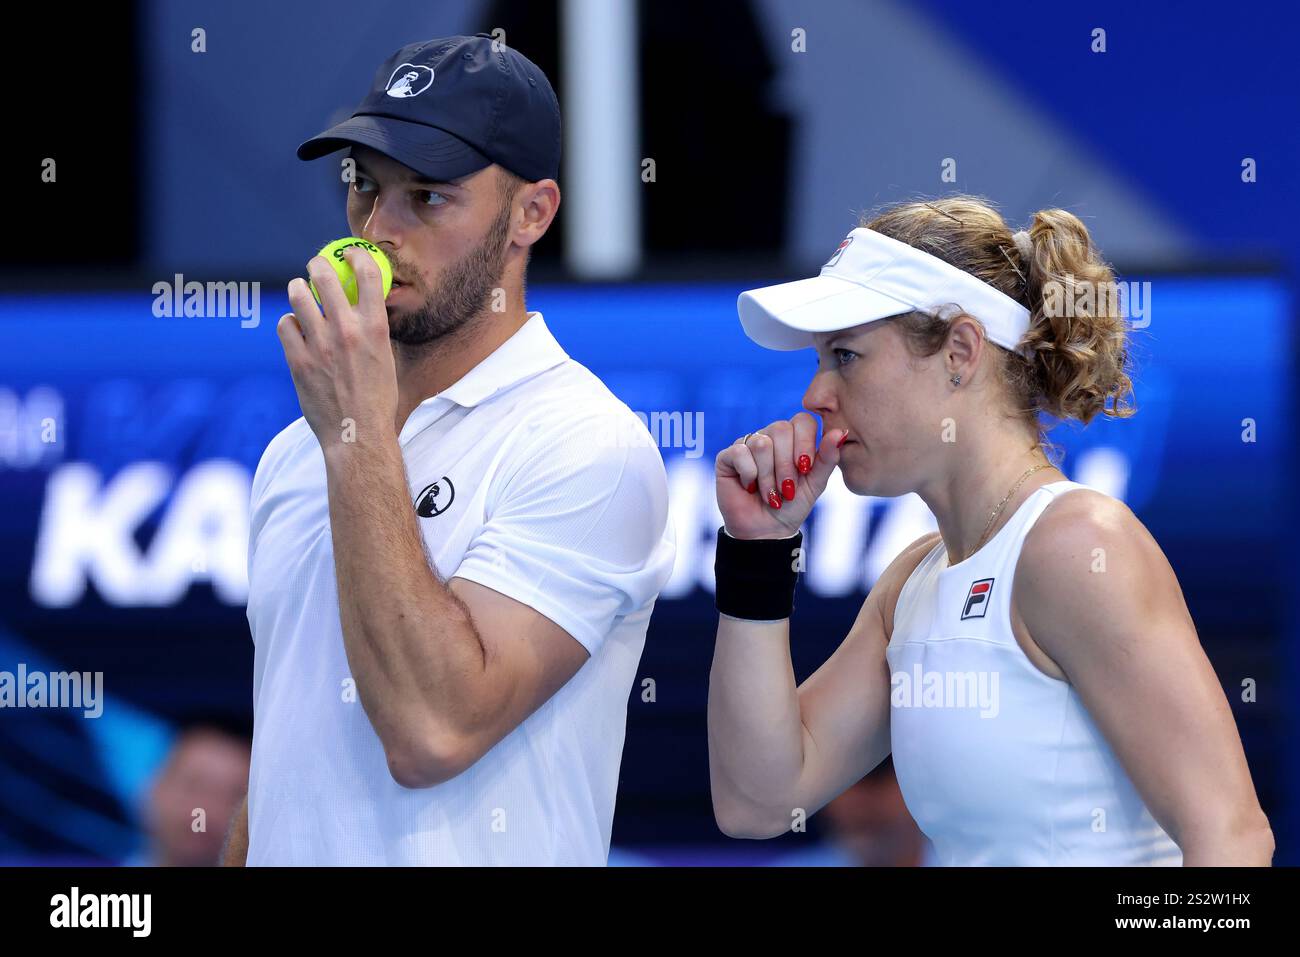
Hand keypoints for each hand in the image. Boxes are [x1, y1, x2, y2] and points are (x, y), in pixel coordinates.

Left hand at [278, 246, 398, 452]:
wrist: (357, 434)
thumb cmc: (377, 400)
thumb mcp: (387, 358)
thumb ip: (373, 331)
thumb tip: (363, 308)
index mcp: (375, 328)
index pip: (367, 273)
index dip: (356, 256)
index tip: (350, 254)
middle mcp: (347, 330)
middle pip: (324, 276)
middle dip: (317, 264)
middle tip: (315, 266)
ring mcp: (319, 344)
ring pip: (298, 295)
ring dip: (298, 289)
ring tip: (299, 292)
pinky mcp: (298, 359)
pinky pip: (285, 324)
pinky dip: (290, 323)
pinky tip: (295, 329)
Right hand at [715, 412, 847, 539]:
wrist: (767, 531)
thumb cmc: (793, 506)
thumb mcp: (815, 483)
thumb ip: (828, 457)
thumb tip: (840, 431)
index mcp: (794, 437)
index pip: (803, 420)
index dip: (805, 443)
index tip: (805, 469)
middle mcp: (770, 435)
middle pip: (781, 429)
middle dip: (786, 465)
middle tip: (787, 489)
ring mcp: (748, 444)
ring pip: (761, 443)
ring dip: (768, 476)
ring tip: (771, 495)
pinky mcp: (728, 456)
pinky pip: (740, 452)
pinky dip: (749, 475)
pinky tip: (750, 488)